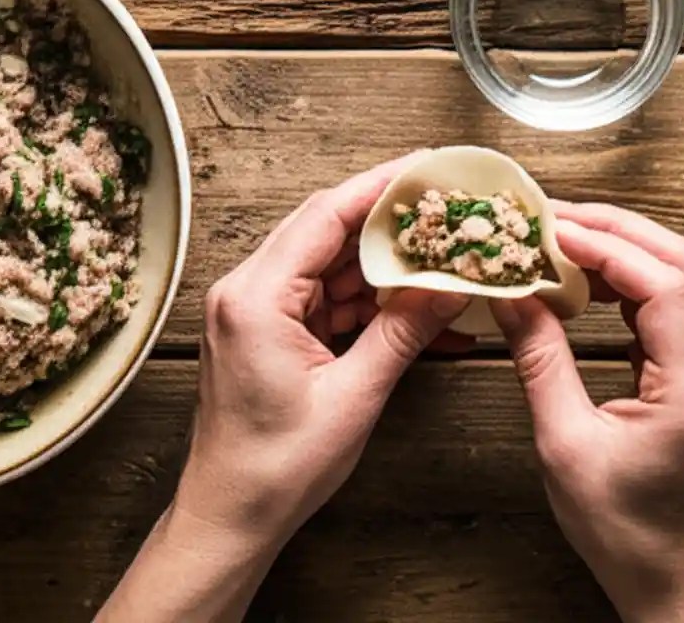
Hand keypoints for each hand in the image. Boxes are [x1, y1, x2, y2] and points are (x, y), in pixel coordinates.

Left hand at [99, 156, 471, 622]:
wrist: (230, 517)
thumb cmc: (274, 468)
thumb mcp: (354, 396)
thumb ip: (404, 332)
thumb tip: (452, 288)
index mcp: (256, 298)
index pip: (325, 216)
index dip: (380, 186)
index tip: (427, 166)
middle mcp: (247, 292)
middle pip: (328, 232)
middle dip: (391, 224)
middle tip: (447, 211)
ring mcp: (256, 312)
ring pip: (332, 266)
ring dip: (385, 267)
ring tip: (443, 262)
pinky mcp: (269, 333)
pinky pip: (326, 300)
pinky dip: (368, 304)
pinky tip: (415, 310)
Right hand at [490, 202, 683, 622]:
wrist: (667, 576)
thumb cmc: (623, 528)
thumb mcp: (565, 444)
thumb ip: (540, 362)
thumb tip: (511, 296)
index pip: (661, 283)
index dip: (605, 244)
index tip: (549, 229)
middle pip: (679, 263)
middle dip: (615, 228)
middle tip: (551, 217)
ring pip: (677, 278)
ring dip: (621, 248)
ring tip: (560, 240)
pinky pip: (666, 306)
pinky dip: (624, 281)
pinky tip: (582, 281)